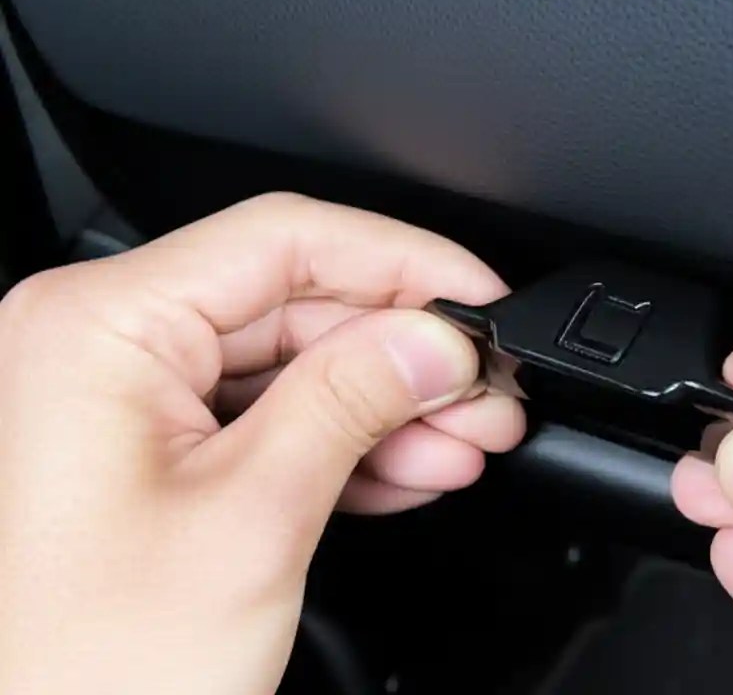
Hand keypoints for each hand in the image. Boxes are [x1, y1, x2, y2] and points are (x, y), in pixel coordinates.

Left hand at [0, 194, 524, 693]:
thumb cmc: (83, 672)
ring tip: (465, 440)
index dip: (406, 263)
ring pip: (291, 364)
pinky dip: (343, 442)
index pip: (286, 240)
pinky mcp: (147, 454)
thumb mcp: (252, 520)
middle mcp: (101, 347)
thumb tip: (433, 339)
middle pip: (296, 302)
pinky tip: (408, 467)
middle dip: (406, 351)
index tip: (482, 303)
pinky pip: (265, 418)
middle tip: (489, 392)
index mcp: (100, 329)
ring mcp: (121, 401)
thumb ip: (351, 403)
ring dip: (388, 403)